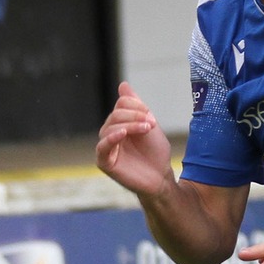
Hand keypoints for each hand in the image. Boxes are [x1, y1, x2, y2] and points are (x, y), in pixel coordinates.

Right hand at [96, 81, 174, 198]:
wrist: (161, 177)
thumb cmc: (155, 154)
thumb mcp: (149, 125)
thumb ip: (136, 106)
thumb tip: (123, 85)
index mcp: (120, 123)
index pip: (121, 104)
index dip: (137, 106)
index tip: (152, 117)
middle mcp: (110, 133)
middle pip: (116, 114)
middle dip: (135, 115)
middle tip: (151, 123)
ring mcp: (106, 147)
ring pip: (111, 127)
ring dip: (131, 125)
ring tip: (147, 128)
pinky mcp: (104, 162)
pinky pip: (102, 147)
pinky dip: (112, 138)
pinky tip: (123, 134)